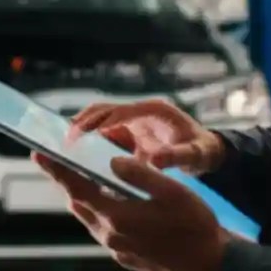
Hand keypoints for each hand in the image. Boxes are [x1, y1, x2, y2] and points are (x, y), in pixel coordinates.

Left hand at [32, 151, 229, 270]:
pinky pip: (105, 230)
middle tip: (64, 161)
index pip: (76, 188)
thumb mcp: (171, 191)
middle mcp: (110, 235)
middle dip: (70, 181)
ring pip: (91, 217)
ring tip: (89, 178)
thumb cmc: (194, 226)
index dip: (56, 170)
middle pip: (79, 203)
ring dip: (87, 197)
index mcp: (117, 216)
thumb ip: (138, 174)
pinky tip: (117, 203)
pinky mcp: (126, 256)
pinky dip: (102, 211)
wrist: (209, 266)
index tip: (38, 154)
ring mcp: (117, 248)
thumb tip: (112, 161)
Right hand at [69, 99, 225, 175]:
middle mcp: (139, 112)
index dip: (97, 124)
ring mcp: (133, 121)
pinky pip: (104, 133)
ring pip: (99, 119)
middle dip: (81, 123)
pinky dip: (90, 141)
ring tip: (63, 149)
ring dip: (81, 130)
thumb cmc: (202, 150)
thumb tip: (155, 160)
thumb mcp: (194, 155)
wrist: (207, 152)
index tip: (79, 138)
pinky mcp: (129, 133)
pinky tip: (77, 158)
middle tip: (63, 143)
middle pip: (102, 111)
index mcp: (153, 110)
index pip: (118, 112)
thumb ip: (176, 157)